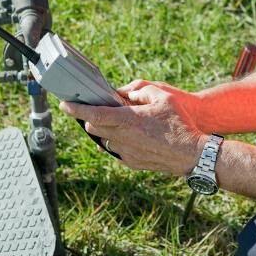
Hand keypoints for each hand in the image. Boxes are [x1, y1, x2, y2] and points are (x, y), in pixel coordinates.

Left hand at [59, 81, 205, 175]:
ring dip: (106, 130)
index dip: (76, 109)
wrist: (191, 154)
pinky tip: (132, 135)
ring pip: (104, 139)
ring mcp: (125, 152)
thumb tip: (126, 95)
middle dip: (92, 117)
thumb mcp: (164, 97)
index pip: (93, 114)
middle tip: (99, 108)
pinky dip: (118, 141)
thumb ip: (142, 92)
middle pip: (94, 127)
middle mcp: (122, 138)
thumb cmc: (179, 123)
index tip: (65, 105)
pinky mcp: (131, 162)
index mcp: (128, 120)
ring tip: (121, 122)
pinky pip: (116, 150)